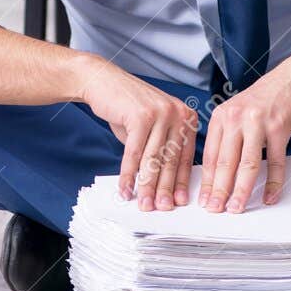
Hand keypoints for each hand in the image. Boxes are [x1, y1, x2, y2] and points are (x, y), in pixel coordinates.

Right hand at [78, 59, 199, 211]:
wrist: (104, 82)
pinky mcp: (141, 117)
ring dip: (146, 186)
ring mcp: (161, 114)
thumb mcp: (152, 127)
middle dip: (164, 189)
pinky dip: (129, 174)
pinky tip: (125, 188)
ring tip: (143, 204)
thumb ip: (161, 149)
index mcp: (186, 117)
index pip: (186, 156)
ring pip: (153, 159)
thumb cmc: (127, 107)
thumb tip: (164, 183)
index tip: (177, 201)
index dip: (180, 182)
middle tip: (160, 208)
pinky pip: (135, 153)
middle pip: (171, 160)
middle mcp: (178, 114)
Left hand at [200, 55, 290, 212]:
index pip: (210, 155)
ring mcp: (258, 122)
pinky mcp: (280, 127)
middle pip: (225, 162)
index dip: (207, 181)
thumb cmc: (267, 99)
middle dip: (219, 190)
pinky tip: (270, 196)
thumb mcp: (239, 112)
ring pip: (247, 164)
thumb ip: (228, 138)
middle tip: (216, 210)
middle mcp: (236, 117)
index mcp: (222, 116)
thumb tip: (218, 174)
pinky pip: (275, 162)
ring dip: (242, 190)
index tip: (205, 200)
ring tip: (237, 208)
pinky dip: (273, 182)